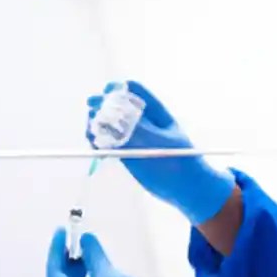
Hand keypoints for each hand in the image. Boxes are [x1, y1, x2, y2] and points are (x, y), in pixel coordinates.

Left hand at [45, 228, 186, 276]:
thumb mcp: (108, 274)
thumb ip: (92, 254)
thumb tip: (84, 238)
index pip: (54, 271)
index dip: (57, 248)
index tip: (61, 230)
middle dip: (70, 261)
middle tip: (77, 240)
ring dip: (81, 274)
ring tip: (91, 255)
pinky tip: (99, 275)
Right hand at [86, 81, 234, 224]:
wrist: (185, 188)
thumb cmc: (180, 161)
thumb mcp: (160, 143)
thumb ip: (138, 130)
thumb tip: (114, 115)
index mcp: (155, 111)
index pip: (134, 91)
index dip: (119, 88)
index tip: (108, 91)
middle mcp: (141, 122)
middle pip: (116, 106)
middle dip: (102, 105)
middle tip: (92, 108)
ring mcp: (133, 137)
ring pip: (108, 124)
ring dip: (96, 124)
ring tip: (91, 130)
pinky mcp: (125, 152)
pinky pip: (107, 143)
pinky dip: (98, 142)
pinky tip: (95, 146)